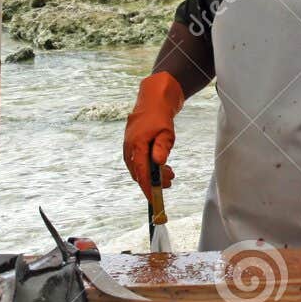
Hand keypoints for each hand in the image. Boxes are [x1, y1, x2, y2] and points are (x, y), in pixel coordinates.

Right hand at [123, 72, 184, 199]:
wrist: (152, 102)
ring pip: (139, 169)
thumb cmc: (160, 116)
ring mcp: (129, 148)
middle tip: (171, 180)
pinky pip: (138, 163)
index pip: (141, 173)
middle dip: (154, 181)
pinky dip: (149, 168)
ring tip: (170, 173)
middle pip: (140, 174)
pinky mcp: (132, 147)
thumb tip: (158, 163)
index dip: (148, 188)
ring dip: (153, 175)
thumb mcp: (166, 132)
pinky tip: (162, 165)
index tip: (155, 199)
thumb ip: (162, 147)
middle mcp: (129, 149)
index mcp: (136, 145)